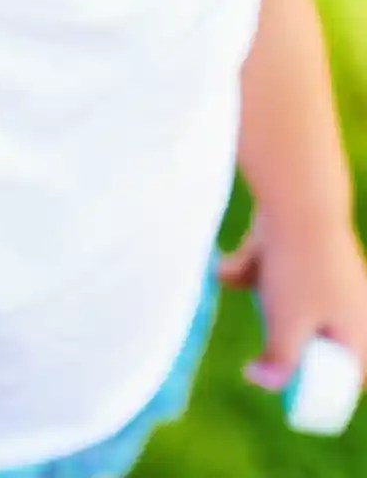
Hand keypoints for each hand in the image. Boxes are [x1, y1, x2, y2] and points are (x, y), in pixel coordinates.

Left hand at [221, 212, 366, 388]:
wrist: (297, 202)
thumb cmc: (300, 270)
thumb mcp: (286, 324)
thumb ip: (279, 360)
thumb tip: (262, 382)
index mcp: (357, 327)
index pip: (352, 372)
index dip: (323, 386)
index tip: (289, 388)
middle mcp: (349, 303)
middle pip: (313, 338)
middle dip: (280, 335)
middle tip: (267, 334)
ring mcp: (326, 276)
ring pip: (284, 301)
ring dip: (260, 294)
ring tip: (260, 277)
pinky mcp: (300, 252)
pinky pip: (269, 270)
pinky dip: (250, 268)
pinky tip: (235, 262)